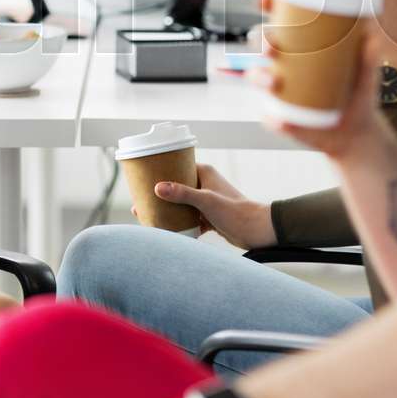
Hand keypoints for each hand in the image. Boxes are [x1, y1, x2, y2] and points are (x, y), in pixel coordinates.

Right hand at [149, 164, 274, 248]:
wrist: (256, 231)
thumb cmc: (235, 211)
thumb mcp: (206, 200)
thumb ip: (182, 193)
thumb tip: (157, 187)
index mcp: (204, 173)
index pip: (178, 166)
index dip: (161, 171)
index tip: (144, 177)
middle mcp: (205, 184)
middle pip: (176, 186)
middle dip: (160, 193)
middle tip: (141, 199)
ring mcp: (206, 201)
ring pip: (181, 203)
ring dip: (168, 209)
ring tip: (149, 214)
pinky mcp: (209, 216)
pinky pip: (189, 217)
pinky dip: (178, 222)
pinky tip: (165, 228)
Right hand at [253, 19, 396, 161]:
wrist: (357, 132)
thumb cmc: (358, 94)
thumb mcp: (367, 72)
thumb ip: (369, 56)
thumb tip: (371, 38)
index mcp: (301, 46)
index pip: (279, 21)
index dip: (268, 7)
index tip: (265, 0)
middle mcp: (285, 65)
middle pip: (262, 44)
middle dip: (260, 40)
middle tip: (273, 47)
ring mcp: (280, 90)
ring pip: (256, 76)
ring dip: (258, 76)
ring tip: (274, 83)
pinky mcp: (281, 117)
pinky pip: (270, 117)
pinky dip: (272, 118)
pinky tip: (278, 120)